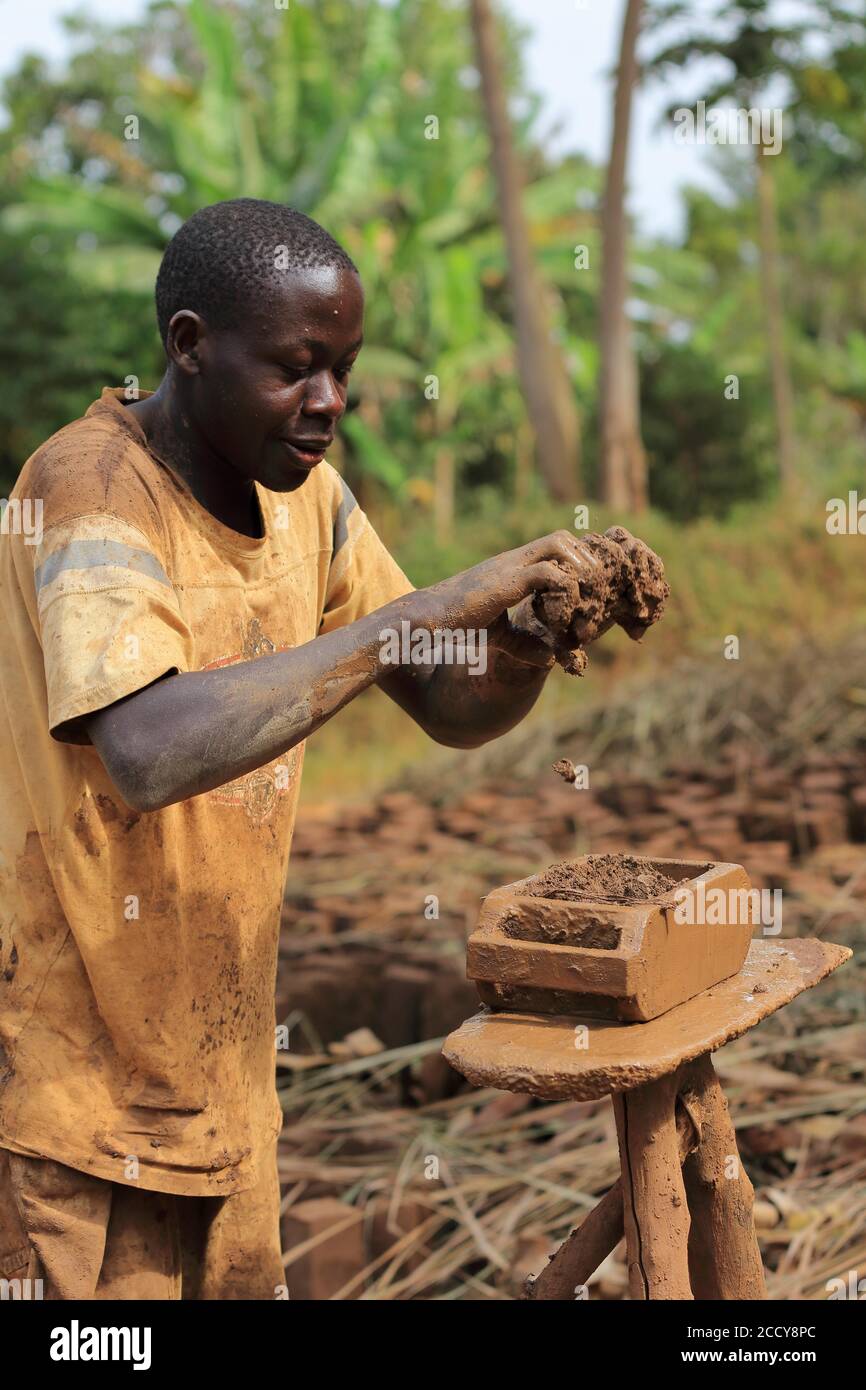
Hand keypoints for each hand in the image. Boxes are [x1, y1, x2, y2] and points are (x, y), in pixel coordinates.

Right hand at [403, 530, 602, 636]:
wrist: (426, 619)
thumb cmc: (455, 625)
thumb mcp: (498, 635)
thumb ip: (524, 643)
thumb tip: (550, 659)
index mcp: (510, 567)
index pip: (554, 546)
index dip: (575, 562)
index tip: (586, 590)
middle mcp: (513, 560)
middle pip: (562, 537)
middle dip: (585, 561)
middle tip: (595, 592)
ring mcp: (509, 567)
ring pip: (560, 545)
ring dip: (580, 571)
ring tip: (585, 603)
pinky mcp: (506, 582)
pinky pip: (549, 574)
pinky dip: (565, 591)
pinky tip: (561, 618)